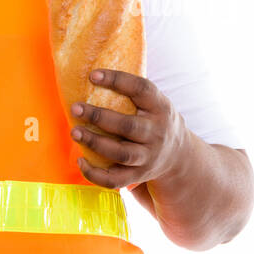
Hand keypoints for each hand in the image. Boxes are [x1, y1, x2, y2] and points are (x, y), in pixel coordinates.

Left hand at [69, 69, 187, 189]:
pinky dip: (95, 174)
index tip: (92, 75)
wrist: (178, 155)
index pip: (141, 89)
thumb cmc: (154, 120)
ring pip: (121, 154)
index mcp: (160, 107)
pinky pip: (115, 180)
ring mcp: (148, 157)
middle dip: (99, 117)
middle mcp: (156, 133)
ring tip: (74, 132)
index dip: (117, 80)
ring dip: (95, 143)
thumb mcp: (154, 102)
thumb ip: (131, 91)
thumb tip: (92, 73)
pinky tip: (80, 161)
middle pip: (128, 126)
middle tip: (75, 108)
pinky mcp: (139, 175)